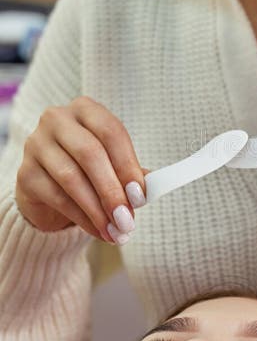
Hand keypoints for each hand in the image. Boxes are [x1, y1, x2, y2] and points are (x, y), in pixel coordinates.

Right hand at [16, 97, 146, 242]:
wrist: (49, 187)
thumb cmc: (88, 169)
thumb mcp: (112, 164)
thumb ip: (130, 173)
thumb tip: (147, 191)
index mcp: (85, 109)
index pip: (110, 131)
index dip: (127, 165)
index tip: (140, 195)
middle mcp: (57, 120)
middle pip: (89, 153)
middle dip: (112, 190)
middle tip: (127, 218)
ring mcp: (36, 144)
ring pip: (71, 178)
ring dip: (98, 209)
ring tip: (115, 230)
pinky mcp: (25, 173)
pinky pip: (57, 197)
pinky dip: (82, 218)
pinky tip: (98, 231)